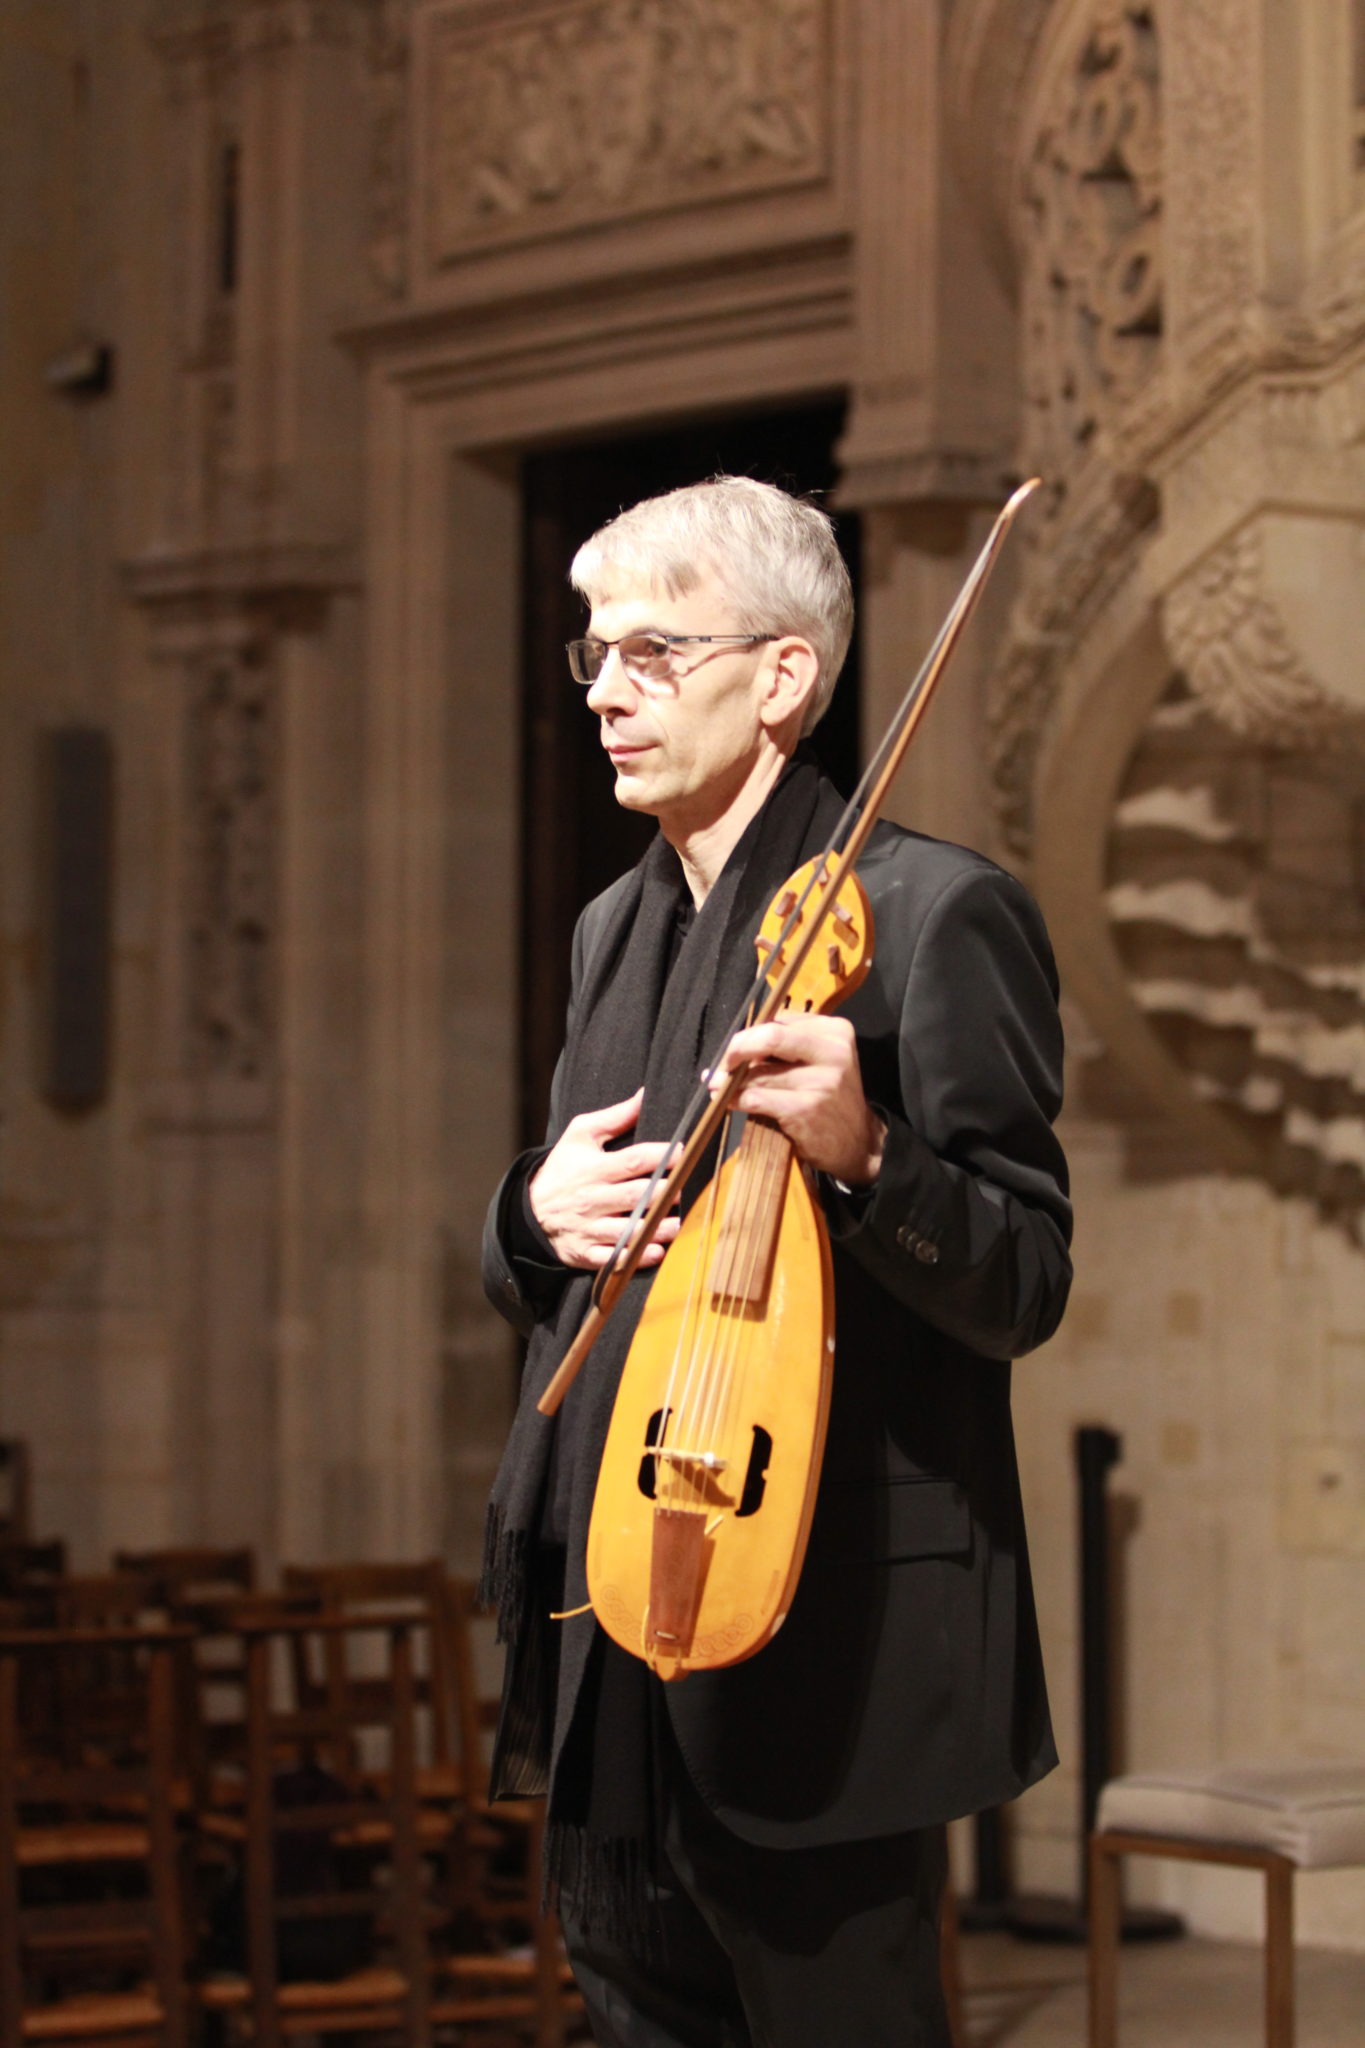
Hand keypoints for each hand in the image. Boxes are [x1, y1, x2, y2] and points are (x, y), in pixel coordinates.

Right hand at [528, 1088, 680, 1269]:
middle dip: (665, 1194)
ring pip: (629, 1230)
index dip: (661, 1156)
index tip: (683, 1153)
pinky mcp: (587, 1252)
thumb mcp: (580, 1135)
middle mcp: (593, 1199)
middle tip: (687, 1190)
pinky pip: (613, 1258)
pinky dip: (635, 1257)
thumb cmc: (563, 1168)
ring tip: (679, 1224)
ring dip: (657, 1228)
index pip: (633, 1160)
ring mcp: (590, 1228)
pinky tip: (655, 1252)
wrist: (530, 1209)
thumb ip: (615, 1117)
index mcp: (594, 1168)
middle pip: (636, 1196)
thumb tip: (644, 1096)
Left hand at [708, 1016, 885, 1186]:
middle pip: (770, 1036)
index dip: (752, 1033)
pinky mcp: (806, 1110)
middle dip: (737, 1048)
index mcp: (835, 1031)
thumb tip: (739, 1045)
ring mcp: (822, 1081)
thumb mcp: (822, 1061)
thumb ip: (789, 1046)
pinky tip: (730, 1102)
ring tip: (719, 1086)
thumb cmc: (831, 1098)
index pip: (780, 1021)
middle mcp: (833, 1052)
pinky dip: (737, 1100)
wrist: (858, 1143)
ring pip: (759, 1073)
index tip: (736, 1048)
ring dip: (732, 1081)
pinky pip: (758, 1098)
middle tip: (722, 1063)